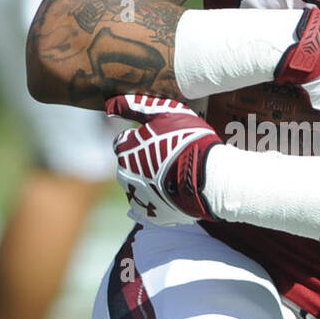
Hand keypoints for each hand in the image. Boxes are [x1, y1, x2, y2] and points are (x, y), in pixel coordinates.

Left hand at [106, 94, 221, 225]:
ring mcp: (138, 198)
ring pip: (138, 186)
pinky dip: (159, 198)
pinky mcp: (153, 215)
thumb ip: (135, 107)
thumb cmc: (188, 141)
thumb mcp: (165, 113)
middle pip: (129, 166)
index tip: (159, 140)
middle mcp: (125, 176)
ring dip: (150, 181)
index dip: (140, 139)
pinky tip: (175, 191)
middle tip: (170, 157)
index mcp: (125, 151)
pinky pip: (151, 205)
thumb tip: (110, 104)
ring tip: (174, 175)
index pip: (123, 143)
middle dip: (143, 161)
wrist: (210, 180)